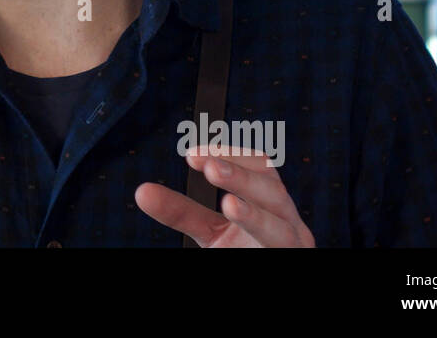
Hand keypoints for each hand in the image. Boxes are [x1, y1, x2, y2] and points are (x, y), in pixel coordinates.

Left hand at [134, 149, 315, 247]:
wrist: (268, 282)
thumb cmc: (243, 251)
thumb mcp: (209, 230)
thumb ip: (182, 211)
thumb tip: (143, 192)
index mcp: (269, 203)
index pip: (258, 167)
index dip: (230, 156)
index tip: (193, 154)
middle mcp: (286, 220)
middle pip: (271, 190)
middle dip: (241, 177)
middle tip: (209, 167)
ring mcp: (293, 244)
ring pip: (281, 228)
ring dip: (255, 215)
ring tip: (229, 205)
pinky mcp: (292, 259)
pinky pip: (283, 250)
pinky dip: (262, 231)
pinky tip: (240, 216)